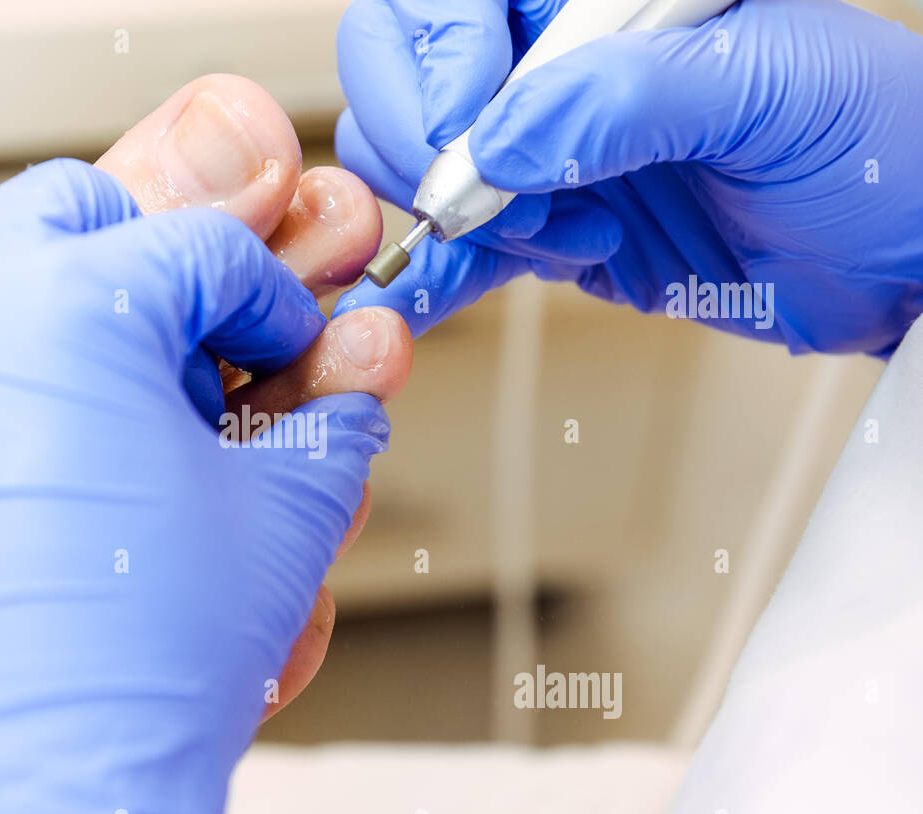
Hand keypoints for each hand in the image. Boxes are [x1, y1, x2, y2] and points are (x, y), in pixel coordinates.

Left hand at [0, 159, 390, 813]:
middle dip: (148, 268)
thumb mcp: (275, 532)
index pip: (211, 256)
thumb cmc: (130, 682)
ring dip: (1, 263)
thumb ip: (331, 426)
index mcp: (82, 301)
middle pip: (73, 211)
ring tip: (64, 344)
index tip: (295, 351)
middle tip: (191, 359)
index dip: (275, 304)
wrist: (2, 813)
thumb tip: (359, 376)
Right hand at [334, 0, 922, 354]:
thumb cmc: (875, 142)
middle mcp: (556, 60)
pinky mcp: (548, 227)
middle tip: (488, 194)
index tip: (471, 130)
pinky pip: (458, 247)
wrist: (899, 260)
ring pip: (416, 162)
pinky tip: (426, 292)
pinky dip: (433, 276)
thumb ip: (628, 99)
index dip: (439, 58)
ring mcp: (544, 147)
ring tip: (560, 234)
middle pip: (402, 70)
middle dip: (427, 139)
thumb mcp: (769, 87)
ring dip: (460, 216)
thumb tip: (503, 139)